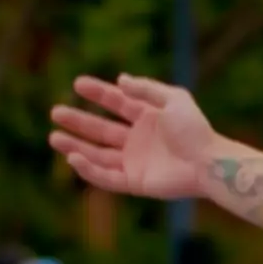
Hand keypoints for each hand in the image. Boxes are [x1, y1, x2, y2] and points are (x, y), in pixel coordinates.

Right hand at [49, 74, 221, 200]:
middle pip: (101, 129)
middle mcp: (138, 139)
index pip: (117, 102)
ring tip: (54, 137)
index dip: (97, 93)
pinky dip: (89, 169)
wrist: (208, 162)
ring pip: (98, 154)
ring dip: (76, 146)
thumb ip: (146, 89)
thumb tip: (120, 80)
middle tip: (56, 112)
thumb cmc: (195, 130)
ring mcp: (135, 161)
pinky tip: (74, 158)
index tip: (77, 83)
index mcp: (147, 117)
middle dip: (78, 121)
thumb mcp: (174, 99)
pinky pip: (106, 177)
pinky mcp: (135, 182)